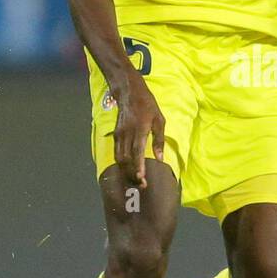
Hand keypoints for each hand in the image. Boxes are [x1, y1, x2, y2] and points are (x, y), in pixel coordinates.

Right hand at [112, 70, 164, 188]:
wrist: (129, 92)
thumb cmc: (148, 105)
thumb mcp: (159, 120)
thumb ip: (159, 140)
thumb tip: (160, 158)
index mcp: (140, 129)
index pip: (137, 152)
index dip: (139, 166)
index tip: (141, 178)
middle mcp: (127, 133)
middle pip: (126, 159)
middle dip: (132, 174)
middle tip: (141, 185)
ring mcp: (119, 134)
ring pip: (119, 158)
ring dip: (126, 171)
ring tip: (135, 180)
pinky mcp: (115, 134)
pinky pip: (116, 153)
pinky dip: (121, 164)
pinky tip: (127, 170)